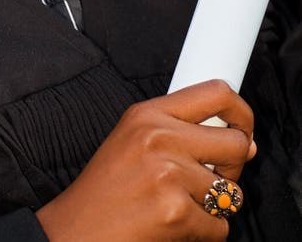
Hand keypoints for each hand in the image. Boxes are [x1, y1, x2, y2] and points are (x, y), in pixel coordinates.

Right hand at [36, 79, 254, 241]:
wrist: (76, 231)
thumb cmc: (105, 190)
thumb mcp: (133, 140)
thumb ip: (179, 131)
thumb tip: (244, 142)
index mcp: (148, 114)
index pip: (215, 93)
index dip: (241, 111)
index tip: (243, 126)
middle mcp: (159, 137)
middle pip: (236, 143)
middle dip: (233, 166)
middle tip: (212, 176)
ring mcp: (169, 174)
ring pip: (231, 192)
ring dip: (214, 205)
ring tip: (181, 204)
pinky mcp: (177, 211)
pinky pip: (220, 226)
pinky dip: (204, 232)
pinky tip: (174, 226)